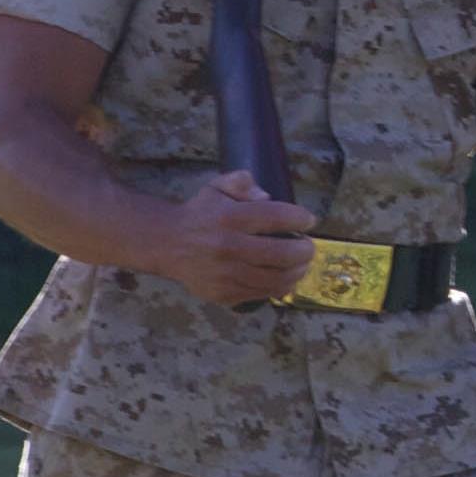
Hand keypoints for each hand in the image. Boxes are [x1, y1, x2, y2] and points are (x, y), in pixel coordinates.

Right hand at [156, 170, 326, 305]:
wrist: (167, 244)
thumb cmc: (200, 214)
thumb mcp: (218, 187)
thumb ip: (242, 182)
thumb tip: (266, 196)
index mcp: (229, 217)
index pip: (276, 217)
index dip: (300, 219)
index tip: (309, 221)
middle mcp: (227, 247)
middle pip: (282, 253)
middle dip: (305, 250)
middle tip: (309, 247)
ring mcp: (225, 273)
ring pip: (276, 279)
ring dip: (297, 271)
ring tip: (301, 264)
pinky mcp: (223, 293)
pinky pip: (262, 294)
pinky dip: (281, 287)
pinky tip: (286, 277)